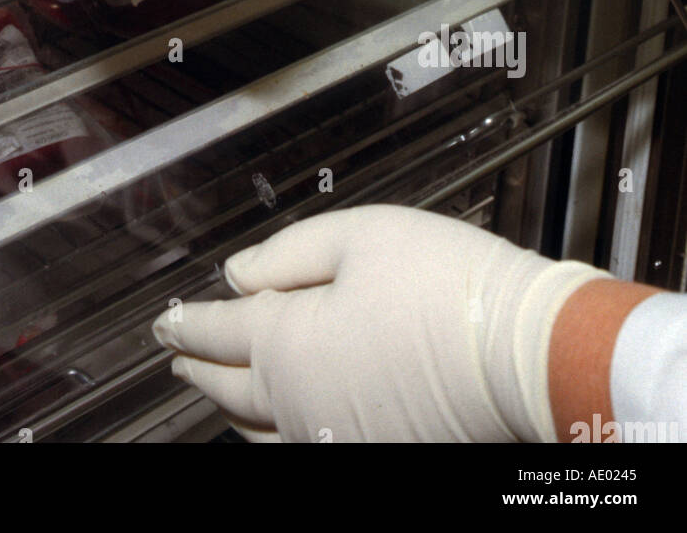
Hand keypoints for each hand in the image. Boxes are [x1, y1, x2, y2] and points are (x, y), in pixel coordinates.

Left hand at [151, 205, 604, 442]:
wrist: (529, 355)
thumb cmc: (452, 291)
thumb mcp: (361, 236)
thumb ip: (288, 254)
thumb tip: (241, 273)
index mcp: (288, 343)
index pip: (219, 331)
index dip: (187, 321)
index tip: (164, 321)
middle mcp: (301, 404)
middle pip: (231, 388)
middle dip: (198, 367)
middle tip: (177, 356)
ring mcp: (337, 441)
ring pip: (262, 430)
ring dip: (232, 407)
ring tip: (217, 391)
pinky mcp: (376, 457)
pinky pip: (304, 448)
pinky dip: (278, 434)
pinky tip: (280, 426)